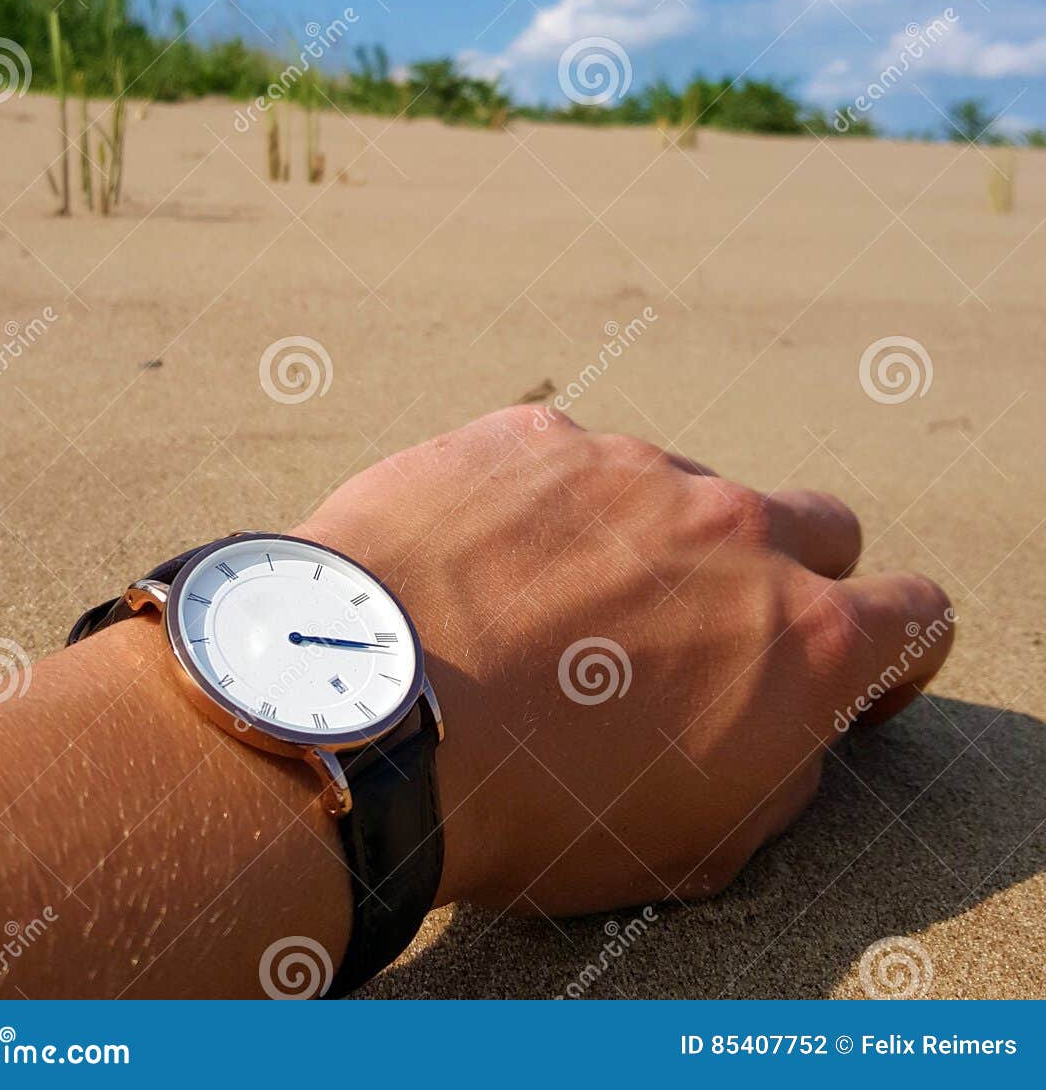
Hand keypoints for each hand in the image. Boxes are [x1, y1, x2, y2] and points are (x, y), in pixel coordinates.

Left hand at [305, 407, 953, 915]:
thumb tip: (787, 722)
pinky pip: (572, 463)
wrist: (364, 717)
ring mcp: (633, 466)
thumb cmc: (528, 807)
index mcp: (803, 638)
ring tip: (556, 613)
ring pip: (684, 491)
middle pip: (817, 526)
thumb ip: (778, 766)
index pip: (915, 614)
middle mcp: (737, 528)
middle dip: (784, 576)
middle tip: (700, 637)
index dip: (888, 650)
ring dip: (652, 541)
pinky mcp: (536, 434)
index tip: (843, 674)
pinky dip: (550, 507)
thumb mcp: (693, 845)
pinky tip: (485, 566)